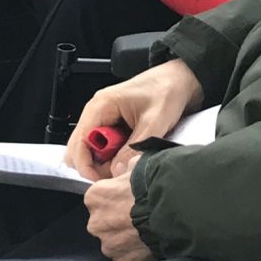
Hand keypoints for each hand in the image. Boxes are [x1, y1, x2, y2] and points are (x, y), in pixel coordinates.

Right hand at [70, 59, 203, 181]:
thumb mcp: (154, 121)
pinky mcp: (115, 125)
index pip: (79, 142)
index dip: (87, 165)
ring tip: (128, 161)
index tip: (103, 181)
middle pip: (80, 149)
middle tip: (117, 172)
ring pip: (93, 151)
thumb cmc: (167, 90)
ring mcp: (106, 118)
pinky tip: (131, 154)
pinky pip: (106, 148)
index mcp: (101, 105)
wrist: (181, 80)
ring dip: (106, 162)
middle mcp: (98, 111)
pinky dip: (114, 157)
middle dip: (95, 166)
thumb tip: (117, 171)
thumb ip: (135, 147)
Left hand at [84, 162, 155, 260]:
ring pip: (113, 240)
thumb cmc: (150, 184)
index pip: (98, 197)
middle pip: (103, 221)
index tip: (126, 196)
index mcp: (95, 197)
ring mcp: (108, 244)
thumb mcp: (136, 165)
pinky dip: (133, 251)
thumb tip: (123, 169)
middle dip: (115, 218)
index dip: (114, 196)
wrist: (169, 209)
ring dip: (124, 236)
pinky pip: (125, 255)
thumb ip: (125, 169)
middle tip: (135, 214)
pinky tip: (146, 241)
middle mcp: (95, 223)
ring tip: (143, 229)